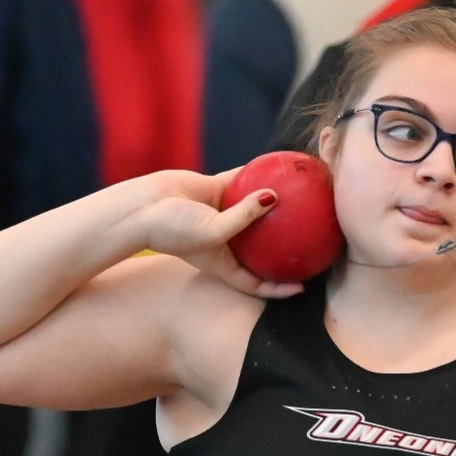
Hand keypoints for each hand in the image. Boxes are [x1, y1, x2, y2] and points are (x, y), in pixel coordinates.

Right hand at [128, 169, 303, 298]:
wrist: (143, 207)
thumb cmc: (174, 230)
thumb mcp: (214, 231)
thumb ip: (245, 216)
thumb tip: (274, 197)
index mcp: (223, 263)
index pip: (256, 282)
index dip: (279, 288)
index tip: (303, 286)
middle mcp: (225, 241)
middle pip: (262, 247)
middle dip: (285, 246)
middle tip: (313, 240)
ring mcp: (221, 214)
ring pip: (255, 211)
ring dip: (276, 205)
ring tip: (304, 197)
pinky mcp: (216, 191)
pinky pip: (243, 183)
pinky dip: (257, 176)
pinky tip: (278, 167)